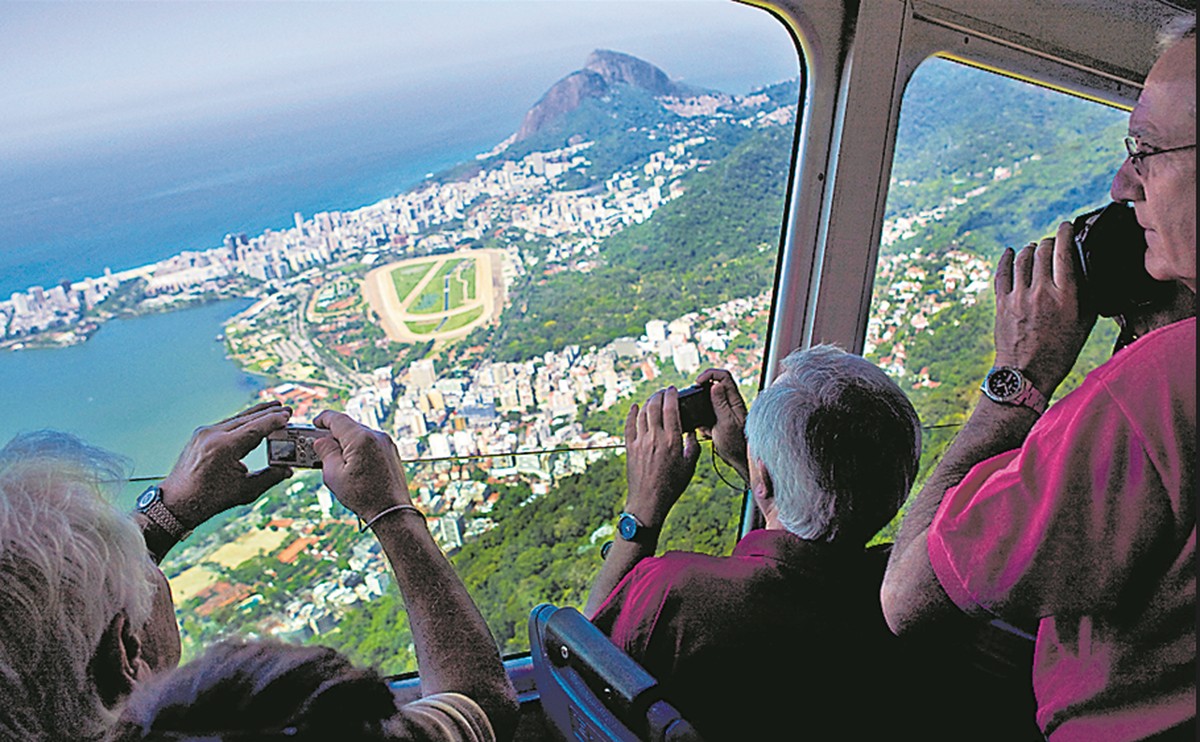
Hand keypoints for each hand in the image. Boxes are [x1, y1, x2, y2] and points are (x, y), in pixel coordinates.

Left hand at [160, 401, 292, 528]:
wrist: (178, 502)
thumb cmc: (210, 499)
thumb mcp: (246, 490)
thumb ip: (271, 477)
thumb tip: (288, 469)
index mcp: (224, 448)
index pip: (255, 428)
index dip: (274, 421)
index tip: (287, 415)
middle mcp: (212, 435)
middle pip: (247, 419)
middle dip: (268, 414)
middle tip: (286, 409)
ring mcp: (203, 433)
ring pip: (236, 419)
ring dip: (255, 415)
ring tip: (273, 409)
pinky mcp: (200, 435)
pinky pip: (226, 424)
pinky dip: (242, 421)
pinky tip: (253, 420)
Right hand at [313, 410, 409, 520]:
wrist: (392, 511)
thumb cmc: (363, 496)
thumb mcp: (334, 475)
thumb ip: (325, 452)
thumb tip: (321, 441)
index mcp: (361, 438)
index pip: (337, 419)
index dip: (322, 419)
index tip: (314, 423)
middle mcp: (376, 436)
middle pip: (349, 426)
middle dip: (333, 434)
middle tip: (319, 446)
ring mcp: (386, 443)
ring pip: (360, 434)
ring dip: (345, 442)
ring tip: (334, 458)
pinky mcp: (391, 452)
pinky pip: (370, 443)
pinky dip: (358, 447)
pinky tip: (350, 462)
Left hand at [623, 387, 700, 526]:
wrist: (648, 501)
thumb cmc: (671, 486)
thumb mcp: (689, 466)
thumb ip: (692, 447)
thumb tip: (690, 432)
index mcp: (672, 441)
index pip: (671, 409)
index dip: (672, 395)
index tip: (673, 389)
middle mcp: (655, 438)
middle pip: (654, 406)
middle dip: (659, 394)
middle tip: (663, 391)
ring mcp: (640, 442)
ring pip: (642, 413)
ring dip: (648, 402)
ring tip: (653, 398)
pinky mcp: (629, 448)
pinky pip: (629, 426)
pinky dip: (631, 414)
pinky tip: (634, 407)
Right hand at [695, 368, 749, 481]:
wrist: (739, 460)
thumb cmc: (736, 443)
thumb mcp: (726, 422)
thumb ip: (720, 403)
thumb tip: (715, 385)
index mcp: (734, 400)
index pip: (724, 376)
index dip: (709, 374)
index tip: (698, 383)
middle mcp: (730, 403)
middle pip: (715, 384)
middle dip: (702, 391)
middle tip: (694, 400)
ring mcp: (725, 411)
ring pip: (709, 400)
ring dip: (701, 408)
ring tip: (700, 421)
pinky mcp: (720, 420)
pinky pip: (707, 414)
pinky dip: (702, 420)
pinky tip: (705, 432)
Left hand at [993, 221, 1096, 396]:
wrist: (1026, 374)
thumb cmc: (1060, 352)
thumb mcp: (1083, 323)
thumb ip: (1085, 294)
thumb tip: (1084, 270)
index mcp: (1065, 296)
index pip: (1064, 252)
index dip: (1065, 233)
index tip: (1067, 226)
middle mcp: (1041, 292)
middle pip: (1042, 251)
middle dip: (1048, 242)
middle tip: (1052, 242)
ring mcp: (1018, 296)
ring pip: (1022, 258)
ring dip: (1029, 249)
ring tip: (1034, 248)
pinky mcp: (1001, 303)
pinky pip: (1002, 273)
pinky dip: (1006, 259)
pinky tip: (1009, 252)